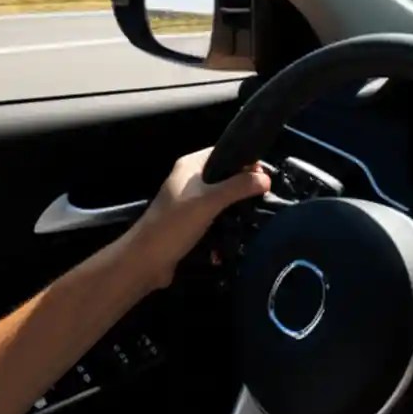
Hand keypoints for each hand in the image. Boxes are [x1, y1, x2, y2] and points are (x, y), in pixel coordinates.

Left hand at [128, 147, 270, 288]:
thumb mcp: (208, 201)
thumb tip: (266, 177)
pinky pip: (215, 218)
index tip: (265, 174)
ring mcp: (189, 203)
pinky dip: (226, 223)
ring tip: (256, 214)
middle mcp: (189, 181)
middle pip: (224, 176)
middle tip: (264, 197)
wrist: (146, 261)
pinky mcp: (191, 223)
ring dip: (235, 207)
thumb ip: (237, 187)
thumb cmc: (174, 225)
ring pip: (221, 199)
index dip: (244, 159)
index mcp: (190, 166)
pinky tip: (240, 230)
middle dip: (243, 186)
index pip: (223, 152)